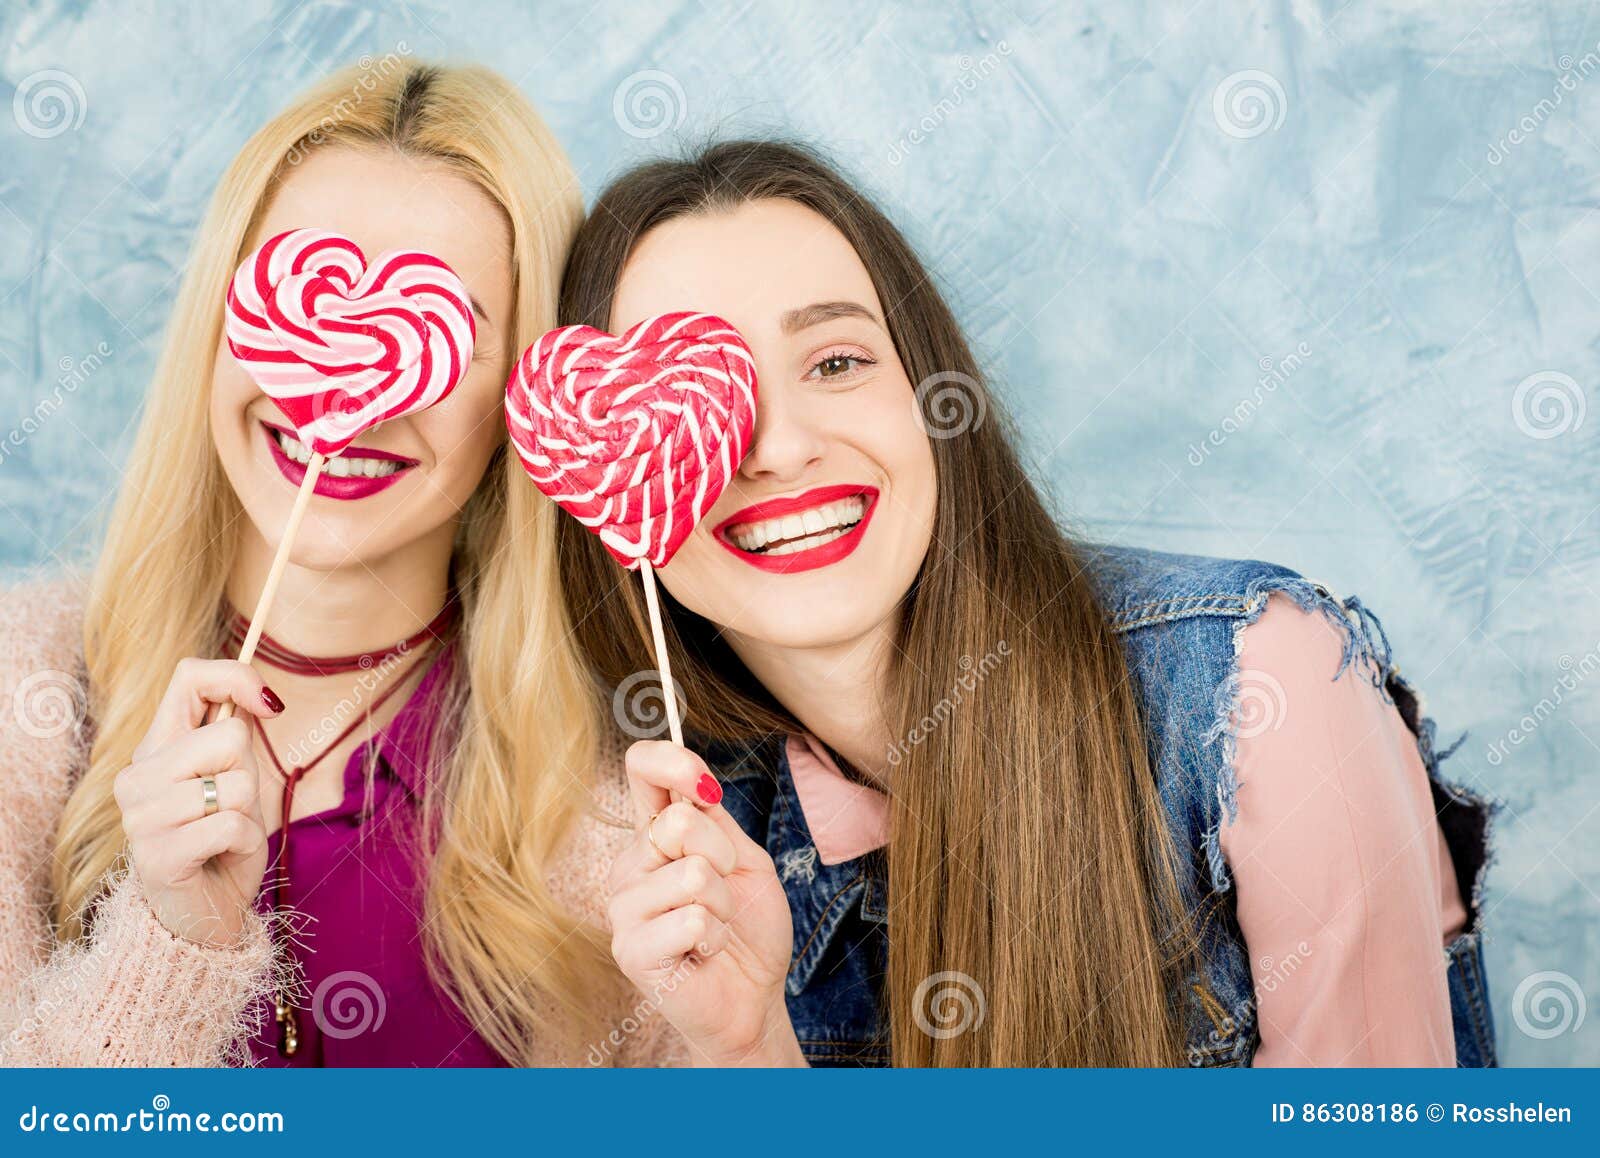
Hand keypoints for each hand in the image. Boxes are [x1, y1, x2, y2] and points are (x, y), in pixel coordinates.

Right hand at [115, 659, 278, 947]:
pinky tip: (223, 856)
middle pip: (228, 735)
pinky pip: (233, 826)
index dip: (238, 678)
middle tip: (230, 808)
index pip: (189, 677)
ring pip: (237, 784)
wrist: (203, 914)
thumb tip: (264, 698)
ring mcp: (140, 817)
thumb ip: (234, 736)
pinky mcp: (157, 856)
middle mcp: (137, 776)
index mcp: (156, 747)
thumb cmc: (223, 839)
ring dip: (248, 815)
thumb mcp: (235, 777)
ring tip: (223, 835)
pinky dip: (246, 842)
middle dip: (249, 774)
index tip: (270, 707)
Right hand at [608, 740, 803, 1065]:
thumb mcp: (744, 860)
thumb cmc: (747, 928)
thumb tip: (697, 783)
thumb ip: (715, 821)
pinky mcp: (630, 950)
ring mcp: (623, 908)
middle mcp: (629, 865)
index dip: (672, 761)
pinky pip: (692, 919)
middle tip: (724, 890)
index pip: (642, 770)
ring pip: (692, 875)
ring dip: (723, 905)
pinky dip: (716, 937)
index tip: (704, 783)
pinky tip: (703, 953)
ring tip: (714, 928)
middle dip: (723, 857)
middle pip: (678, 822)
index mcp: (654, 835)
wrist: (753, 997)